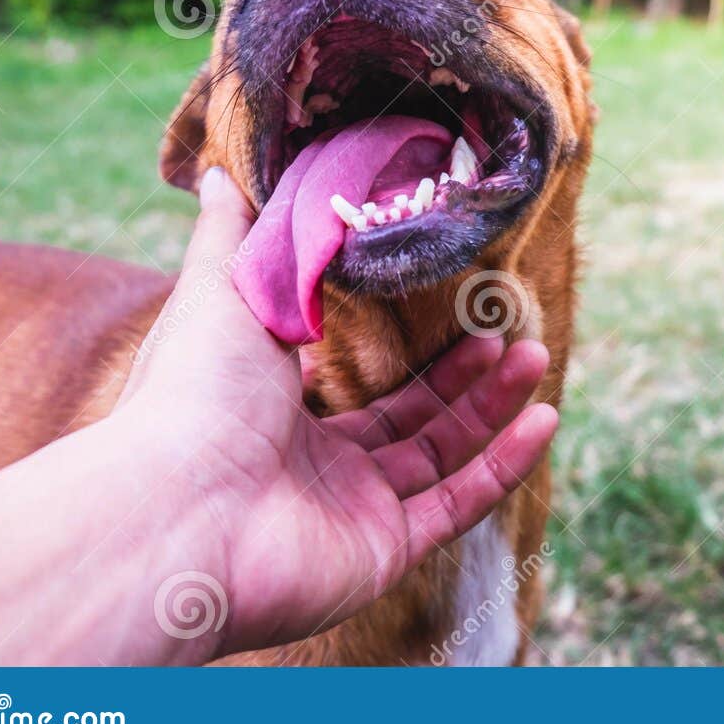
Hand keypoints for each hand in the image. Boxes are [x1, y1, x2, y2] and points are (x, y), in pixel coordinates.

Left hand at [114, 167, 557, 657]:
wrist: (180, 510)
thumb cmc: (193, 395)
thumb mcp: (220, 292)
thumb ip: (234, 236)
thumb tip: (219, 171)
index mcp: (274, 411)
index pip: (350, 382)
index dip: (401, 348)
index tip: (447, 304)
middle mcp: (315, 468)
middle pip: (409, 421)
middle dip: (463, 376)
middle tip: (504, 331)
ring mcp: (351, 513)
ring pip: (441, 459)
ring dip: (492, 410)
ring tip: (535, 357)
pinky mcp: (383, 551)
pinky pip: (456, 506)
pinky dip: (504, 467)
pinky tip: (543, 420)